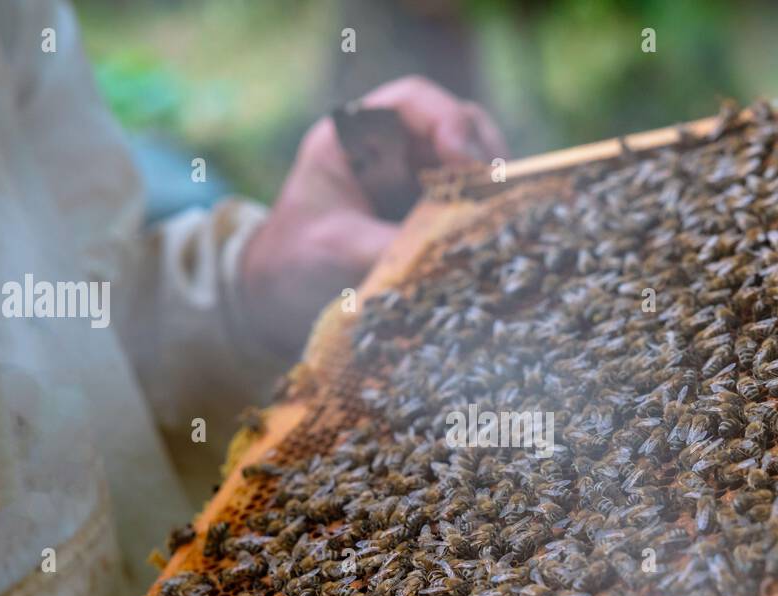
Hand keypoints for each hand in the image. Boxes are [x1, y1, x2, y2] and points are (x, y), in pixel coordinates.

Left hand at [239, 75, 507, 355]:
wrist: (273, 308)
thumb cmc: (291, 268)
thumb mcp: (338, 255)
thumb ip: (394, 249)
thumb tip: (457, 256)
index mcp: (355, 138)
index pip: (415, 103)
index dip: (450, 123)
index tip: (466, 162)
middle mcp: (392, 153)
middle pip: (458, 132)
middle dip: (485, 161)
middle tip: (502, 201)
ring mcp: (414, 186)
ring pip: (472, 172)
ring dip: (491, 197)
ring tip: (504, 227)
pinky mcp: (429, 223)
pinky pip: (469, 212)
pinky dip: (485, 225)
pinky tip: (494, 248)